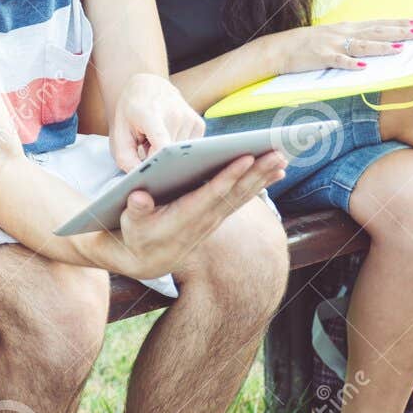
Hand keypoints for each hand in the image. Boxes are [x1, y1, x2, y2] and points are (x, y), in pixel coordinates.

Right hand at [81, 152, 287, 278]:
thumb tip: (139, 197)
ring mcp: (214, 219)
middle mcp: (205, 219)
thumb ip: (135, 210)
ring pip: (243, 195)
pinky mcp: (218, 216)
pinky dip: (259, 185)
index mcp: (184, 217)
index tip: (246, 158)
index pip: (212, 195)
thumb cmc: (137, 233)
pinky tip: (274, 173)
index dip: (229, 177)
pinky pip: (242, 199)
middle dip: (257, 173)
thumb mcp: (130, 222)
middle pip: (235, 193)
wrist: (148, 259)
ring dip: (264, 178)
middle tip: (277, 153)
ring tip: (282, 158)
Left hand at [110, 73, 204, 170]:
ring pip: (181, 154)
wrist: (147, 86)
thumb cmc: (130, 112)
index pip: (162, 145)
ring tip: (156, 142)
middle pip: (172, 154)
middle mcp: (175, 114)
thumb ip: (126, 159)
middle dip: (159, 162)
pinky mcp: (199, 124)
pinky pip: (190, 149)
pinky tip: (167, 139)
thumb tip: (142, 179)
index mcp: (151, 113)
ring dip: (168, 155)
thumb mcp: (119, 133)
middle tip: (146, 153)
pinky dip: (178, 150)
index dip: (158, 164)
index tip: (152, 175)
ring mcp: (190, 118)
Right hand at [273, 18, 412, 72]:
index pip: (378, 24)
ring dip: (382, 47)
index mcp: (346, 28)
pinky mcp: (321, 58)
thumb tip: (374, 42)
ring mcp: (332, 45)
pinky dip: (351, 64)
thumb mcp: (332, 36)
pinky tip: (363, 67)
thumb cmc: (307, 44)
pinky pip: (338, 61)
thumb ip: (352, 38)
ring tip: (400, 49)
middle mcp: (342, 33)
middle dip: (399, 32)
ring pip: (362, 45)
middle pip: (376, 32)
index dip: (399, 23)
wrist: (279, 49)